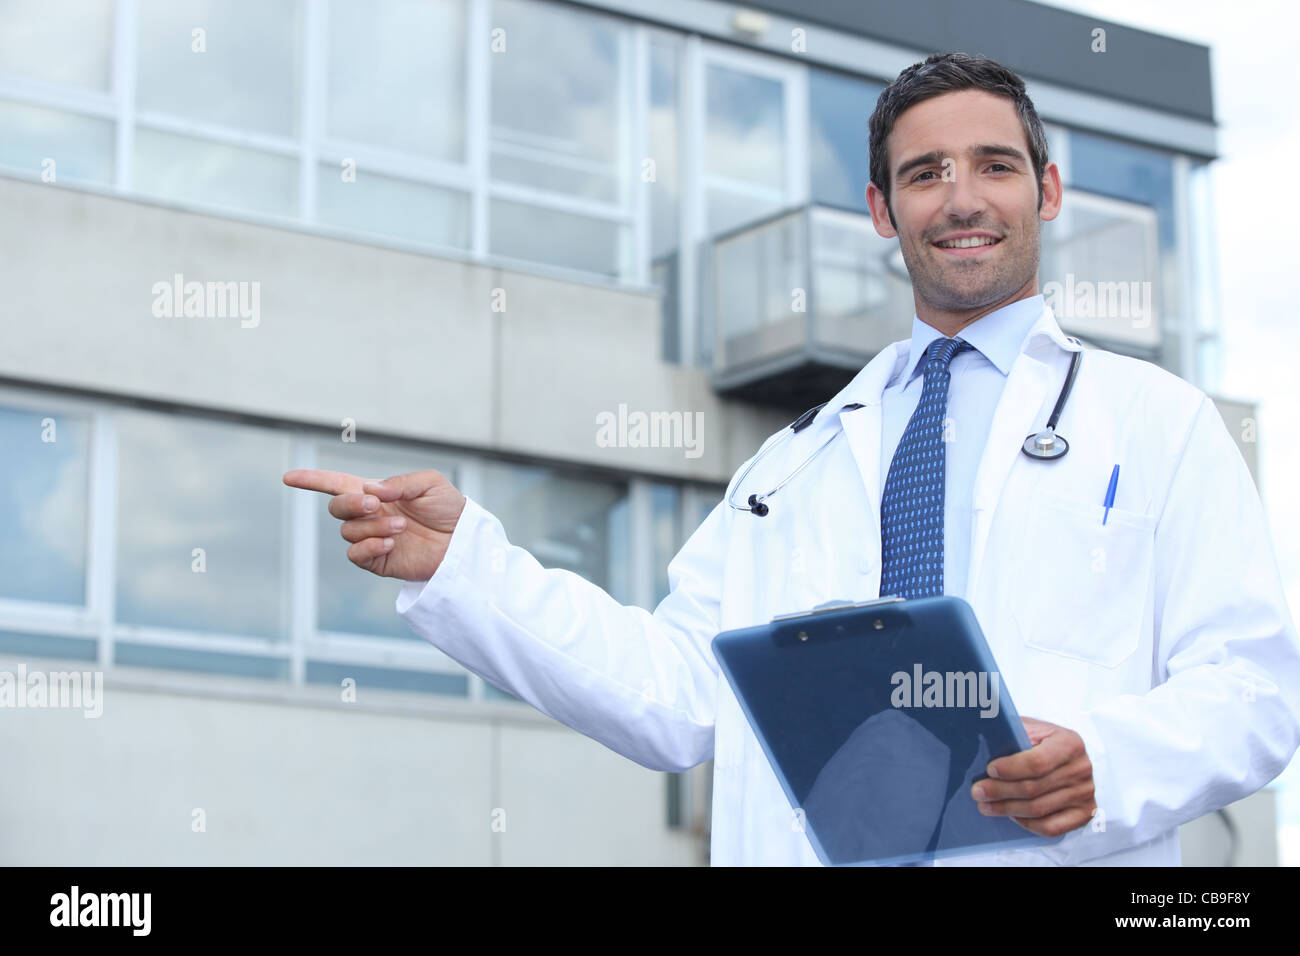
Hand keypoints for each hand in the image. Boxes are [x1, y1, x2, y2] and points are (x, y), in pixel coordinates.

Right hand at [283, 468, 465, 580]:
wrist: (463, 541)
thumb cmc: (449, 510)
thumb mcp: (429, 484)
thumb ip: (399, 482)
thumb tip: (370, 488)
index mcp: (377, 494)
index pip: (336, 485)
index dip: (312, 480)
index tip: (288, 477)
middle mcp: (369, 516)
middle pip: (337, 508)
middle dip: (351, 503)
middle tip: (375, 504)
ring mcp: (372, 539)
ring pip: (348, 531)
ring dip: (372, 526)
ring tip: (401, 527)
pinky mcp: (379, 561)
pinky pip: (356, 555)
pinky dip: (369, 546)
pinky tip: (391, 543)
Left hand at [969, 716, 1096, 837]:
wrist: (1066, 756)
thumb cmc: (1040, 741)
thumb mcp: (1029, 728)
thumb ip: (1011, 733)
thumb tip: (981, 737)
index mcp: (1070, 743)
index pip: (1037, 762)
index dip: (1011, 769)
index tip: (989, 770)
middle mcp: (1081, 768)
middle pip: (1034, 788)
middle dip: (1000, 791)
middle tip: (977, 792)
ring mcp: (1085, 794)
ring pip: (1039, 809)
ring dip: (1007, 809)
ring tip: (985, 805)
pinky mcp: (1084, 814)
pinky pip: (1052, 828)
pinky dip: (1028, 824)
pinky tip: (1011, 815)